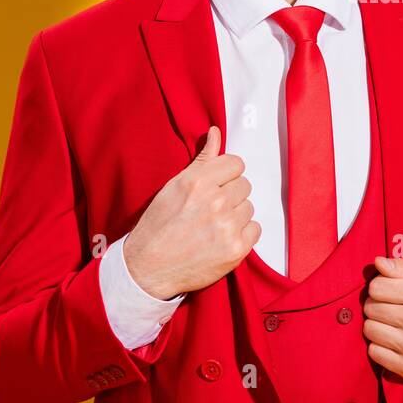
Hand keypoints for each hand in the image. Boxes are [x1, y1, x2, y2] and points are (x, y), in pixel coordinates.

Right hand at [122, 126, 259, 298]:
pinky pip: (255, 229)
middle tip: (210, 209)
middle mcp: (215, 202)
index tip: (217, 185)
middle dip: (230, 195)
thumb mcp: (174, 187)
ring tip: (213, 225)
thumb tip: (216, 133)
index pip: (236, 164)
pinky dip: (242, 234)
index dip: (226, 175)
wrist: (148, 268)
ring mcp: (227, 227)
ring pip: (249, 207)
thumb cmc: (158, 226)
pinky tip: (222, 238)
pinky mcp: (236, 249)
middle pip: (244, 185)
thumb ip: (202, 160)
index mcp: (198, 182)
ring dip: (236, 215)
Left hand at [363, 256, 402, 380]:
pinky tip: (395, 341)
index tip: (390, 291)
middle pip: (370, 308)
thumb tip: (378, 263)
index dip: (380, 286)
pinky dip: (380, 346)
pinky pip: (374, 352)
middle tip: (392, 307)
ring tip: (394, 324)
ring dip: (378, 325)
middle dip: (378, 305)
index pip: (376, 287)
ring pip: (369, 330)